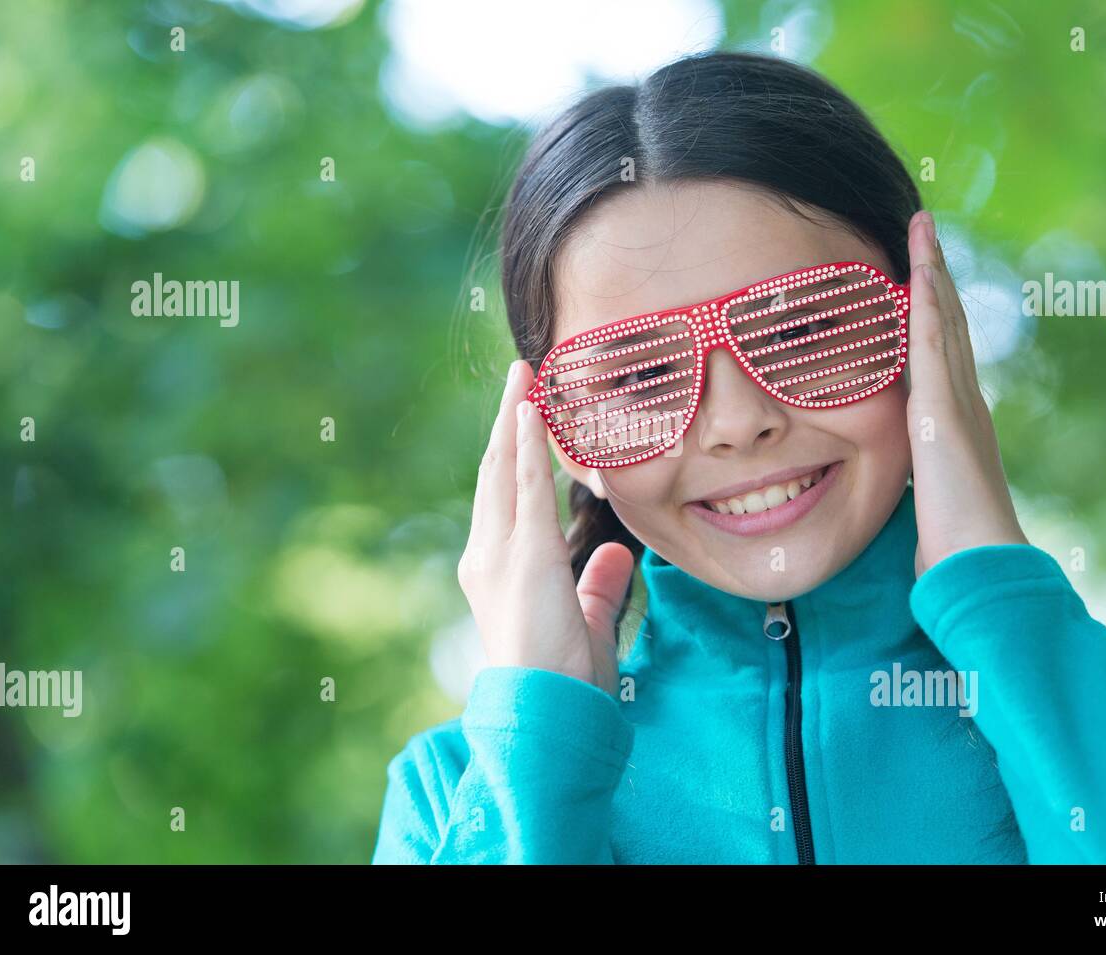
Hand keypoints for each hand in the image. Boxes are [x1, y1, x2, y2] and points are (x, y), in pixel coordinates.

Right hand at [457, 358, 633, 698]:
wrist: (545, 711)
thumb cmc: (564, 679)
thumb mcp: (586, 621)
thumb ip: (597, 585)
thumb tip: (617, 555)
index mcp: (498, 570)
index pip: (506, 499)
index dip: (515, 454)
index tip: (526, 418)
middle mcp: (488, 554)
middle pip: (496, 472)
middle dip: (508, 422)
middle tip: (519, 379)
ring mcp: (501, 552)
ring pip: (505, 469)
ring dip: (515, 418)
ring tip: (523, 376)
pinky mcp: (525, 554)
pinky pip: (526, 485)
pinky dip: (529, 444)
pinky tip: (532, 410)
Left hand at [905, 210, 1028, 577]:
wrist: (981, 562)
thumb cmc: (956, 546)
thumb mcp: (931, 503)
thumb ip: (924, 489)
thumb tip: (910, 504)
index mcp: (959, 422)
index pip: (943, 353)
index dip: (934, 311)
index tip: (922, 275)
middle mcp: (964, 402)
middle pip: (951, 323)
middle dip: (937, 274)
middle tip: (926, 229)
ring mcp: (957, 403)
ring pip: (945, 322)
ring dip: (932, 272)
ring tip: (923, 227)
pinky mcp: (941, 412)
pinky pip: (934, 347)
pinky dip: (929, 306)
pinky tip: (921, 272)